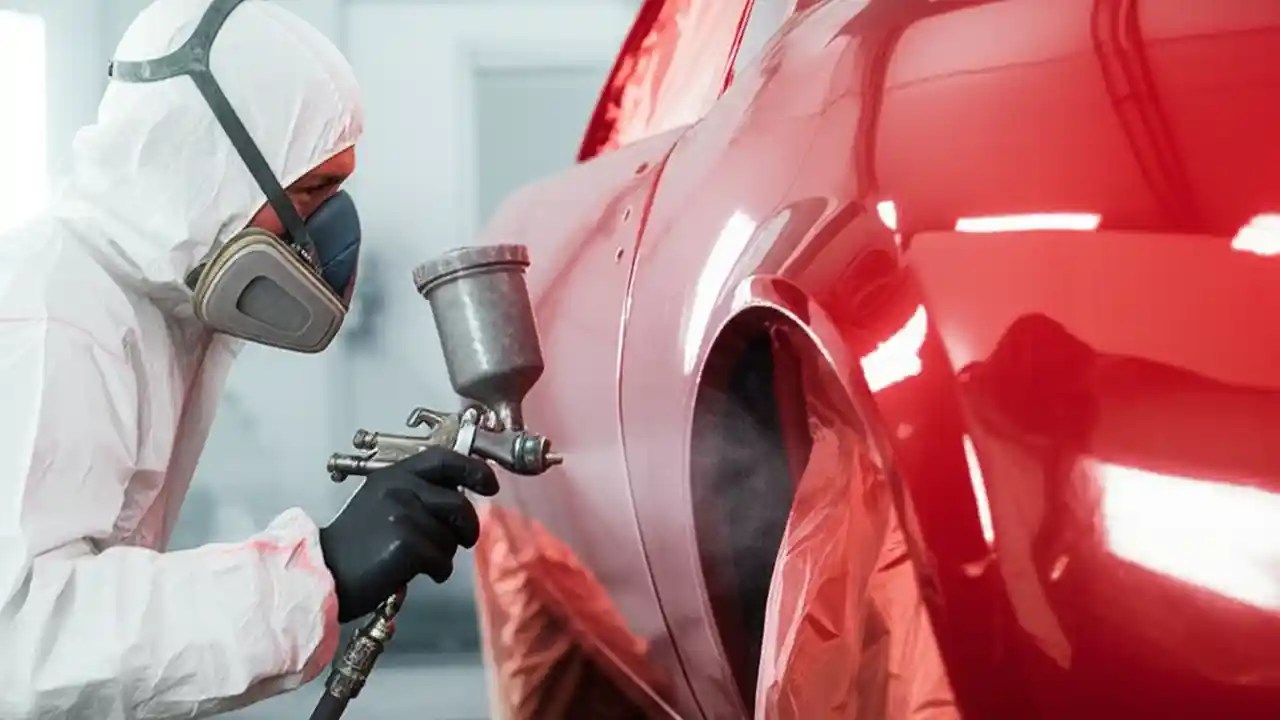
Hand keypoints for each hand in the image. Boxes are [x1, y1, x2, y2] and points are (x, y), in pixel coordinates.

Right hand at [319, 446, 498, 621]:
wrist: (326, 572)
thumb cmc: (356, 543)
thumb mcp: (381, 501)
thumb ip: (416, 492)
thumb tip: (459, 496)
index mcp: (394, 474)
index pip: (444, 459)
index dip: (474, 469)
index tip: (490, 484)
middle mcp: (400, 488)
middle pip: (459, 503)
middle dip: (467, 526)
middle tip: (464, 539)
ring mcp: (404, 515)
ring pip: (451, 536)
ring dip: (443, 554)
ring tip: (419, 559)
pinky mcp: (408, 544)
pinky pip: (442, 560)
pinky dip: (436, 572)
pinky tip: (412, 573)